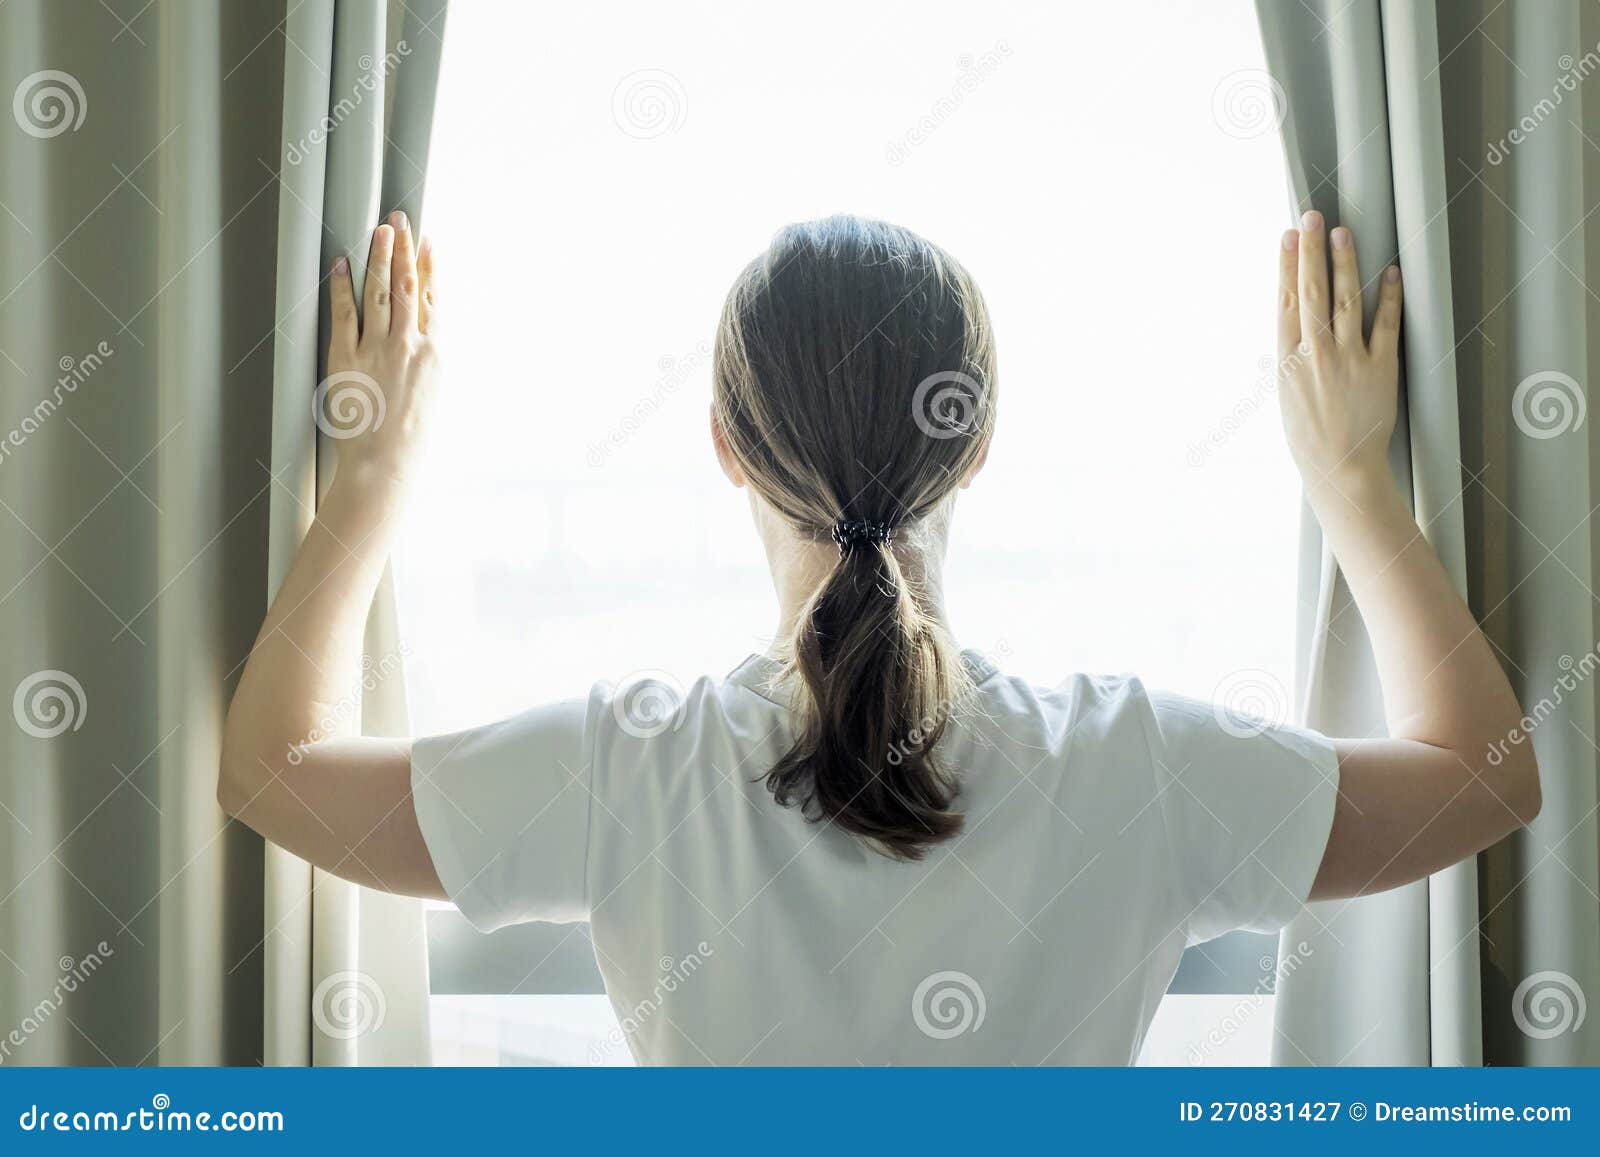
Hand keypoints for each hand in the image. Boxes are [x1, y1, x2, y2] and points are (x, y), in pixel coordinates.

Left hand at [322, 210, 440, 482]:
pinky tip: (341, 264)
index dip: (429, 267)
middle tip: (399, 217)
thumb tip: (424, 341)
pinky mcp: (347, 358)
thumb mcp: (432, 397)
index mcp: (434, 355)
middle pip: (406, 286)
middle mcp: (409, 345)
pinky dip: (342, 286)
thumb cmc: (411, 442)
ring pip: (379, 292)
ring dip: (378, 256)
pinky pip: (344, 314)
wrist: (384, 466)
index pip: (432, 299)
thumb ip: (427, 364)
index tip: (428, 242)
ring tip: (378, 229)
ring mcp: (377, 350)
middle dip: (403, 248)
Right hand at [1276, 211, 1400, 491]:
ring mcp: (1349, 360)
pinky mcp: (1380, 369)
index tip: (1286, 236)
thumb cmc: (1308, 436)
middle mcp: (1316, 354)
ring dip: (1345, 263)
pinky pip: (1385, 325)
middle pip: (1312, 293)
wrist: (1340, 468)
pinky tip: (1390, 271)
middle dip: (1311, 251)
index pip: (1284, 302)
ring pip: (1346, 301)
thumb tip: (1288, 324)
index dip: (1285, 266)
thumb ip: (1289, 356)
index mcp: (1288, 361)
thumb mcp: (1285, 395)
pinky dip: (1389, 297)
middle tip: (1311, 217)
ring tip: (1343, 233)